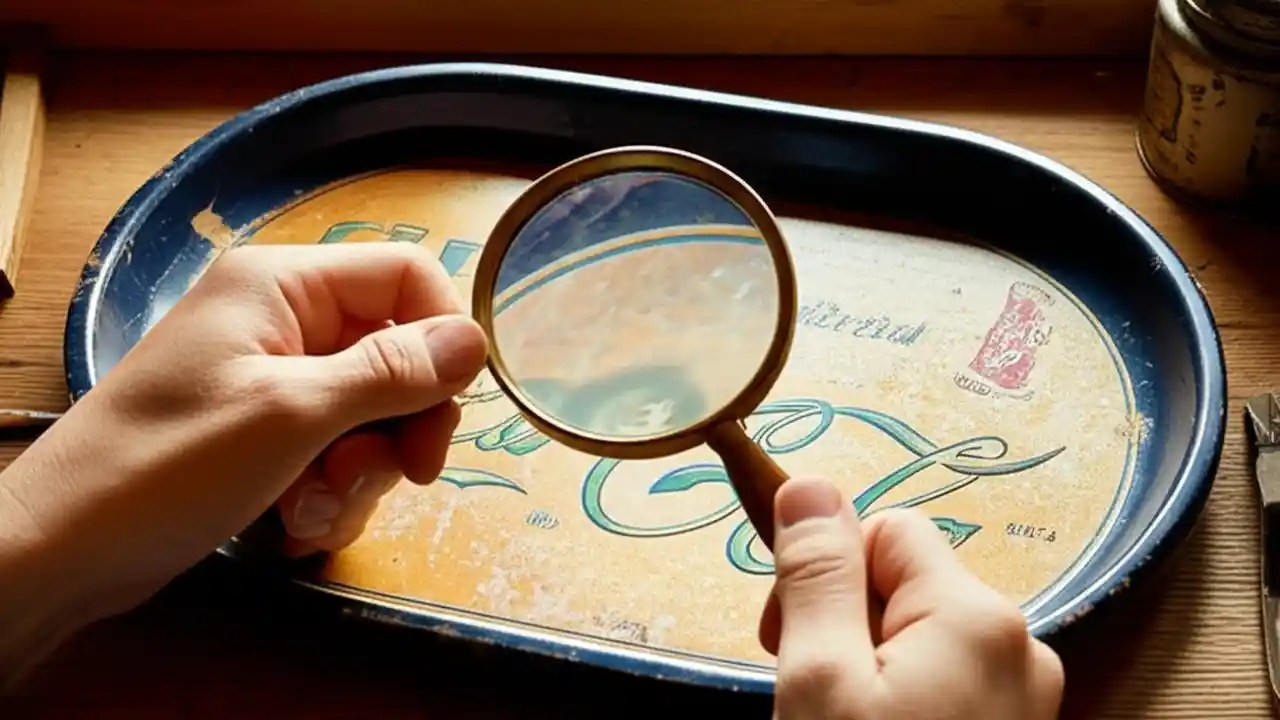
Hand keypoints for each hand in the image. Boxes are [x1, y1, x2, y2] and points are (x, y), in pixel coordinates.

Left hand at [0, 242, 486, 679]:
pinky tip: (295, 522)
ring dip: (361, 471)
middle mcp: (283, 319)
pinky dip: (330, 489)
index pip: (407, 275)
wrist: (62, 550)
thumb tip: (474, 340)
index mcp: (284, 284)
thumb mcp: (293, 415)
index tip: (445, 413)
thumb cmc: (167, 466)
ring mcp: (272, 377)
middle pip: (397, 353)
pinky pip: (336, 447)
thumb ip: (392, 372)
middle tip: (391, 476)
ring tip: (311, 510)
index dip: (441, 338)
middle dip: (397, 426)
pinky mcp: (264, 431)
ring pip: (372, 412)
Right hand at [759, 478, 1064, 719]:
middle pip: (905, 584)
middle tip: (816, 697)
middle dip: (848, 625)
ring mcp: (1028, 694)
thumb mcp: (821, 679)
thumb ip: (818, 578)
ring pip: (922, 638)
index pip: (886, 531)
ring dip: (874, 667)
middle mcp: (1021, 642)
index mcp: (977, 614)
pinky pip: (950, 682)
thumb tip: (810, 487)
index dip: (827, 577)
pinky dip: (908, 700)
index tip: (789, 644)